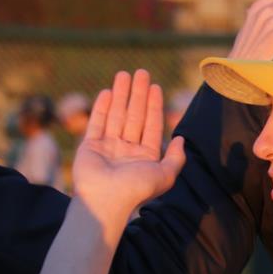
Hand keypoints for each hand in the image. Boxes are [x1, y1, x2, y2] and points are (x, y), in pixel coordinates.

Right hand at [72, 70, 184, 222]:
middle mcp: (128, 150)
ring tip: (124, 74)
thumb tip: (182, 139)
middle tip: (141, 72)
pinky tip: (107, 92)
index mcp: (146, 156)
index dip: (154, 105)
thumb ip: (176, 157)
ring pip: (116, 115)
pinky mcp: (90, 146)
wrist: (105, 201)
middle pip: (134, 116)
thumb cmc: (136, 190)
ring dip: (120, 95)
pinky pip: (97, 123)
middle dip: (138, 94)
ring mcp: (108, 147)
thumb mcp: (165, 175)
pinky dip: (101, 108)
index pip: (152, 125)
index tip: (155, 86)